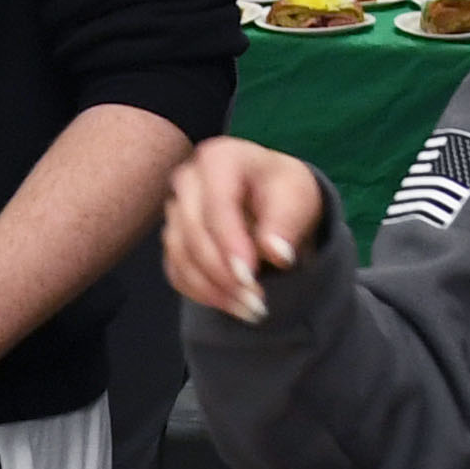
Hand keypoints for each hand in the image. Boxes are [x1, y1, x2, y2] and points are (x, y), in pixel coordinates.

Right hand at [165, 137, 329, 321]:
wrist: (272, 200)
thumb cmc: (284, 191)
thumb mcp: (296, 197)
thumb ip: (286, 223)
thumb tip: (278, 254)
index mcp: (218, 158)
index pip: (215, 204)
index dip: (229, 244)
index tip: (250, 278)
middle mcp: (188, 180)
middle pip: (192, 232)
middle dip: (223, 273)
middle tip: (257, 302)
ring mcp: (175, 211)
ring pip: (181, 256)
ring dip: (213, 289)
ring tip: (250, 310)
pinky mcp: (173, 239)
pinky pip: (177, 271)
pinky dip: (202, 294)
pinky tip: (232, 304)